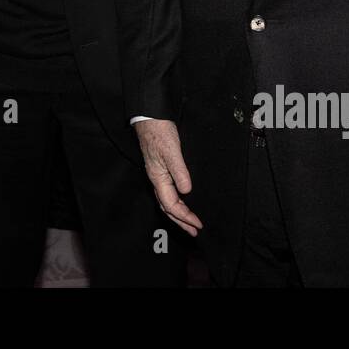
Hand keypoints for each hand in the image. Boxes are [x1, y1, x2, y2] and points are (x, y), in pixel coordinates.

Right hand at [135, 118, 202, 236]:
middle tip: (194, 232)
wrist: (150, 117)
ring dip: (178, 214)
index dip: (184, 216)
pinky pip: (168, 191)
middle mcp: (157, 178)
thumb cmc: (159, 132)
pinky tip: (182, 201)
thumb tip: (187, 191)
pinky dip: (175, 202)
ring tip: (189, 223)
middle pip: (167, 207)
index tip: (197, 224)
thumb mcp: (172, 151)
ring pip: (167, 200)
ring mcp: (158, 174)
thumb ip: (179, 171)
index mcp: (158, 177)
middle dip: (180, 221)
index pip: (171, 205)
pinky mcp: (161, 168)